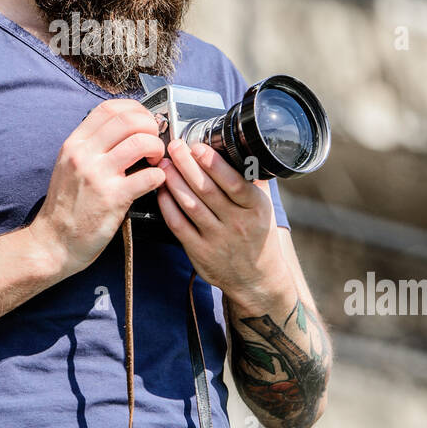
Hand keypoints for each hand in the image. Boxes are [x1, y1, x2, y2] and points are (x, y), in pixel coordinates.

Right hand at [30, 99, 167, 274]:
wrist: (54, 242)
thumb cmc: (66, 206)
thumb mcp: (70, 165)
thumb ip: (93, 147)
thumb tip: (126, 130)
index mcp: (74, 143)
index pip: (109, 108)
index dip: (134, 109)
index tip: (144, 121)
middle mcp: (84, 155)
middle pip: (129, 120)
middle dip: (150, 126)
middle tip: (154, 141)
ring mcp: (97, 175)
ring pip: (141, 143)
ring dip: (157, 148)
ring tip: (154, 161)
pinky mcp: (112, 198)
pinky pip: (148, 176)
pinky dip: (159, 176)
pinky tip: (154, 182)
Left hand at [156, 138, 288, 306]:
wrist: (257, 280)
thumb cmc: (258, 236)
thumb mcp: (264, 207)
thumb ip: (253, 179)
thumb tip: (242, 149)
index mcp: (255, 208)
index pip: (234, 183)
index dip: (214, 164)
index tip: (198, 147)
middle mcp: (237, 223)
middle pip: (207, 190)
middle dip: (187, 165)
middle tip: (174, 147)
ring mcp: (217, 239)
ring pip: (190, 205)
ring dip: (174, 182)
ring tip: (165, 165)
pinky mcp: (199, 252)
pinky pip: (179, 225)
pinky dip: (168, 206)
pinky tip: (162, 191)